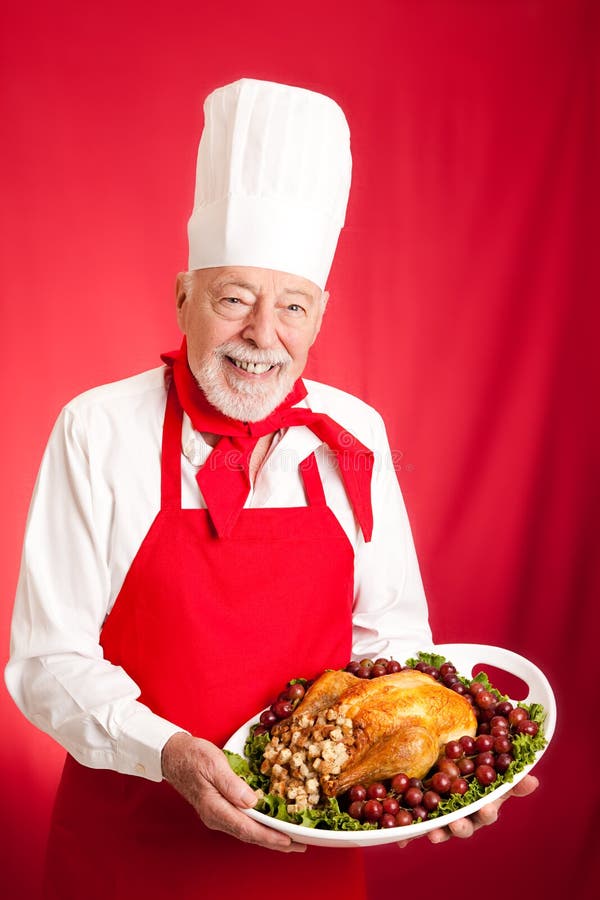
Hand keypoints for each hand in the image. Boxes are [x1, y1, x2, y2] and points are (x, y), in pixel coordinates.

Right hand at [161, 732, 305, 853]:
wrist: (174, 755)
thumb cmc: (192, 756)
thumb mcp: (213, 763)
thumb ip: (232, 784)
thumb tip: (252, 801)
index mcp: (215, 808)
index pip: (247, 828)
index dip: (269, 836)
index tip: (289, 841)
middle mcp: (216, 817)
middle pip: (249, 835)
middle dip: (275, 842)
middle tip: (299, 846)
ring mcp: (217, 815)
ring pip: (246, 831)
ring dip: (268, 837)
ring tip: (290, 840)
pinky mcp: (219, 809)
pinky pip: (242, 823)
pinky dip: (258, 827)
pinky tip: (268, 825)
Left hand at [397, 773, 538, 847]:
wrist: (456, 767)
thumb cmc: (480, 771)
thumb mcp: (496, 769)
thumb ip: (513, 777)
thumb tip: (533, 780)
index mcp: (483, 805)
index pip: (488, 811)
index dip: (487, 812)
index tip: (485, 809)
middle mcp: (465, 816)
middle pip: (464, 826)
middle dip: (461, 826)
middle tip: (457, 823)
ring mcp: (445, 818)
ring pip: (442, 828)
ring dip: (439, 832)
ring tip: (433, 834)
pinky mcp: (427, 817)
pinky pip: (418, 825)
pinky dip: (411, 833)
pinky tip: (403, 838)